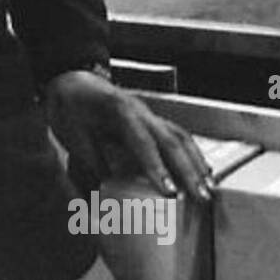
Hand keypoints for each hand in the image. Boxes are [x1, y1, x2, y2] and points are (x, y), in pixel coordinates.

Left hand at [45, 69, 213, 200]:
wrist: (70, 81)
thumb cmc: (69, 107)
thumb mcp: (71, 133)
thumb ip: (91, 161)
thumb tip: (107, 193)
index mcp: (118, 110)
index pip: (143, 142)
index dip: (157, 168)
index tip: (170, 192)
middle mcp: (141, 110)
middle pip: (172, 140)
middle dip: (189, 171)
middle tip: (202, 198)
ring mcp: (150, 113)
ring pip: (181, 137)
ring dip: (197, 164)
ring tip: (210, 190)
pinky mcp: (153, 119)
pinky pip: (178, 135)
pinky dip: (192, 155)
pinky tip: (203, 172)